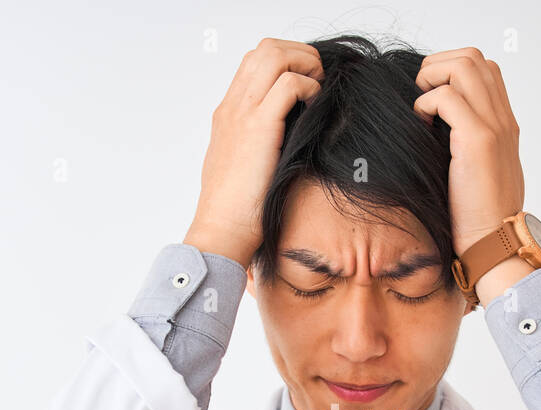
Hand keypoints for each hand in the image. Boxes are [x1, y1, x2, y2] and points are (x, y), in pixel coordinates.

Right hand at [185, 38, 323, 267]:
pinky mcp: (258, 127)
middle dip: (299, 53)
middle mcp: (232, 106)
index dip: (285, 61)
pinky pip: (289, 84)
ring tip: (319, 87)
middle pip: (264, 48)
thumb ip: (258, 144)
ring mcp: (242, 113)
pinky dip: (309, 87)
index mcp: (227, 113)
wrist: (221, 230)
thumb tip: (287, 138)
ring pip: (274, 55)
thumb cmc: (236, 210)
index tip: (307, 81)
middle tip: (318, 78)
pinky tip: (315, 106)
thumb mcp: (244, 167)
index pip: (254, 62)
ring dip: (305, 63)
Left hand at [412, 48, 525, 259]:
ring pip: (463, 66)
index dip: (452, 72)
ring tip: (421, 109)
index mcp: (505, 125)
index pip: (485, 70)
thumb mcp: (477, 172)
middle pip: (473, 58)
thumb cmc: (478, 218)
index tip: (431, 99)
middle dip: (438, 66)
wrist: (494, 244)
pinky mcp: (479, 141)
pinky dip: (427, 104)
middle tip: (421, 98)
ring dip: (432, 78)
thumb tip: (436, 129)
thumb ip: (466, 144)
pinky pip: (447, 97)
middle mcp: (503, 119)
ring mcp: (494, 126)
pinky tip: (422, 127)